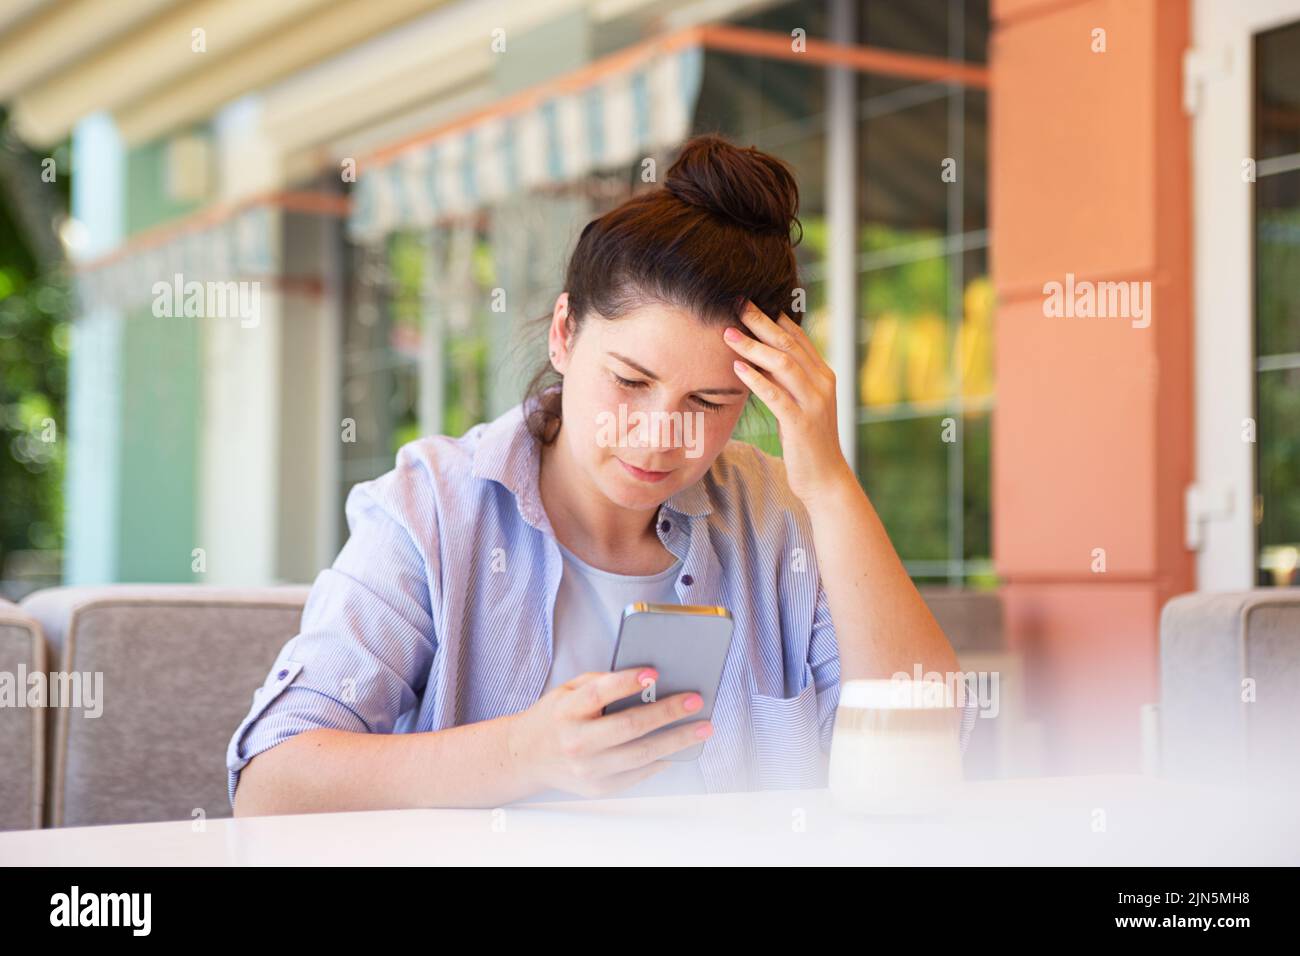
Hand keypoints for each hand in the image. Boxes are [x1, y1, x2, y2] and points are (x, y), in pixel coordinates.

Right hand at [507, 667, 712, 798]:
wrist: (526, 757)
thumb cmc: (556, 717)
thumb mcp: (568, 690)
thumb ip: (601, 683)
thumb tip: (647, 680)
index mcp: (566, 711)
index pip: (600, 693)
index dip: (627, 681)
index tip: (654, 672)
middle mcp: (576, 742)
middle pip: (628, 727)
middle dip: (667, 712)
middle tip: (695, 701)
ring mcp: (587, 770)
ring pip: (641, 755)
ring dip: (677, 740)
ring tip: (702, 727)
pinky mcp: (598, 788)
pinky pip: (638, 773)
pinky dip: (662, 759)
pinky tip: (680, 747)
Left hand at [723, 301, 854, 502]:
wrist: (825, 478)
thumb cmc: (806, 441)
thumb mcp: (797, 403)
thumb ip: (784, 380)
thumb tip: (756, 355)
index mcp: (822, 375)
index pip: (797, 336)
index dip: (773, 316)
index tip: (748, 301)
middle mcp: (822, 383)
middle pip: (789, 343)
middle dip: (761, 322)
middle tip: (737, 304)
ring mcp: (814, 403)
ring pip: (783, 364)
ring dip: (754, 347)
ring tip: (728, 334)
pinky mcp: (802, 423)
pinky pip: (777, 395)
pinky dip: (756, 379)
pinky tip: (737, 368)